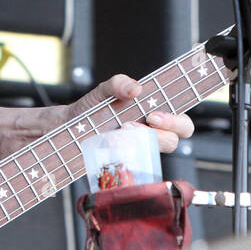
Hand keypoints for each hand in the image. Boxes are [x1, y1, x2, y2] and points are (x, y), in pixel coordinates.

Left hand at [64, 74, 194, 152]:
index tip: (154, 115)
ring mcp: (138, 151)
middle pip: (174, 140)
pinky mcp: (124, 163)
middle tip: (139, 123)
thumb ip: (118, 83)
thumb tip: (136, 88)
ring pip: (154, 153)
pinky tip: (109, 145)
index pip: (182, 123)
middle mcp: (150, 134)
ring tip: (119, 130)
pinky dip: (124, 155)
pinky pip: (134, 166)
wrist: (69, 127)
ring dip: (140, 142)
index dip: (176, 122)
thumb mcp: (104, 91)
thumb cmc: (92, 108)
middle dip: (162, 134)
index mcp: (155, 115)